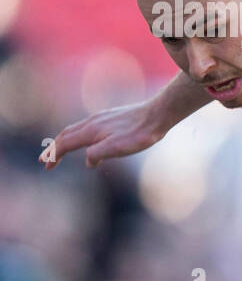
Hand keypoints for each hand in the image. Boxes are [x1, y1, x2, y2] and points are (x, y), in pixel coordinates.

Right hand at [41, 101, 165, 169]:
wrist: (157, 114)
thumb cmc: (139, 134)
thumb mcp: (117, 148)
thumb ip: (97, 154)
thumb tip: (89, 161)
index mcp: (90, 131)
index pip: (65, 143)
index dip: (54, 155)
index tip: (46, 166)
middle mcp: (92, 122)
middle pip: (66, 135)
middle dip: (54, 148)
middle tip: (46, 161)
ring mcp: (101, 119)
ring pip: (76, 130)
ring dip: (65, 141)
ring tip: (60, 151)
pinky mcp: (110, 118)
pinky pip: (86, 127)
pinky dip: (78, 136)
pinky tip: (88, 143)